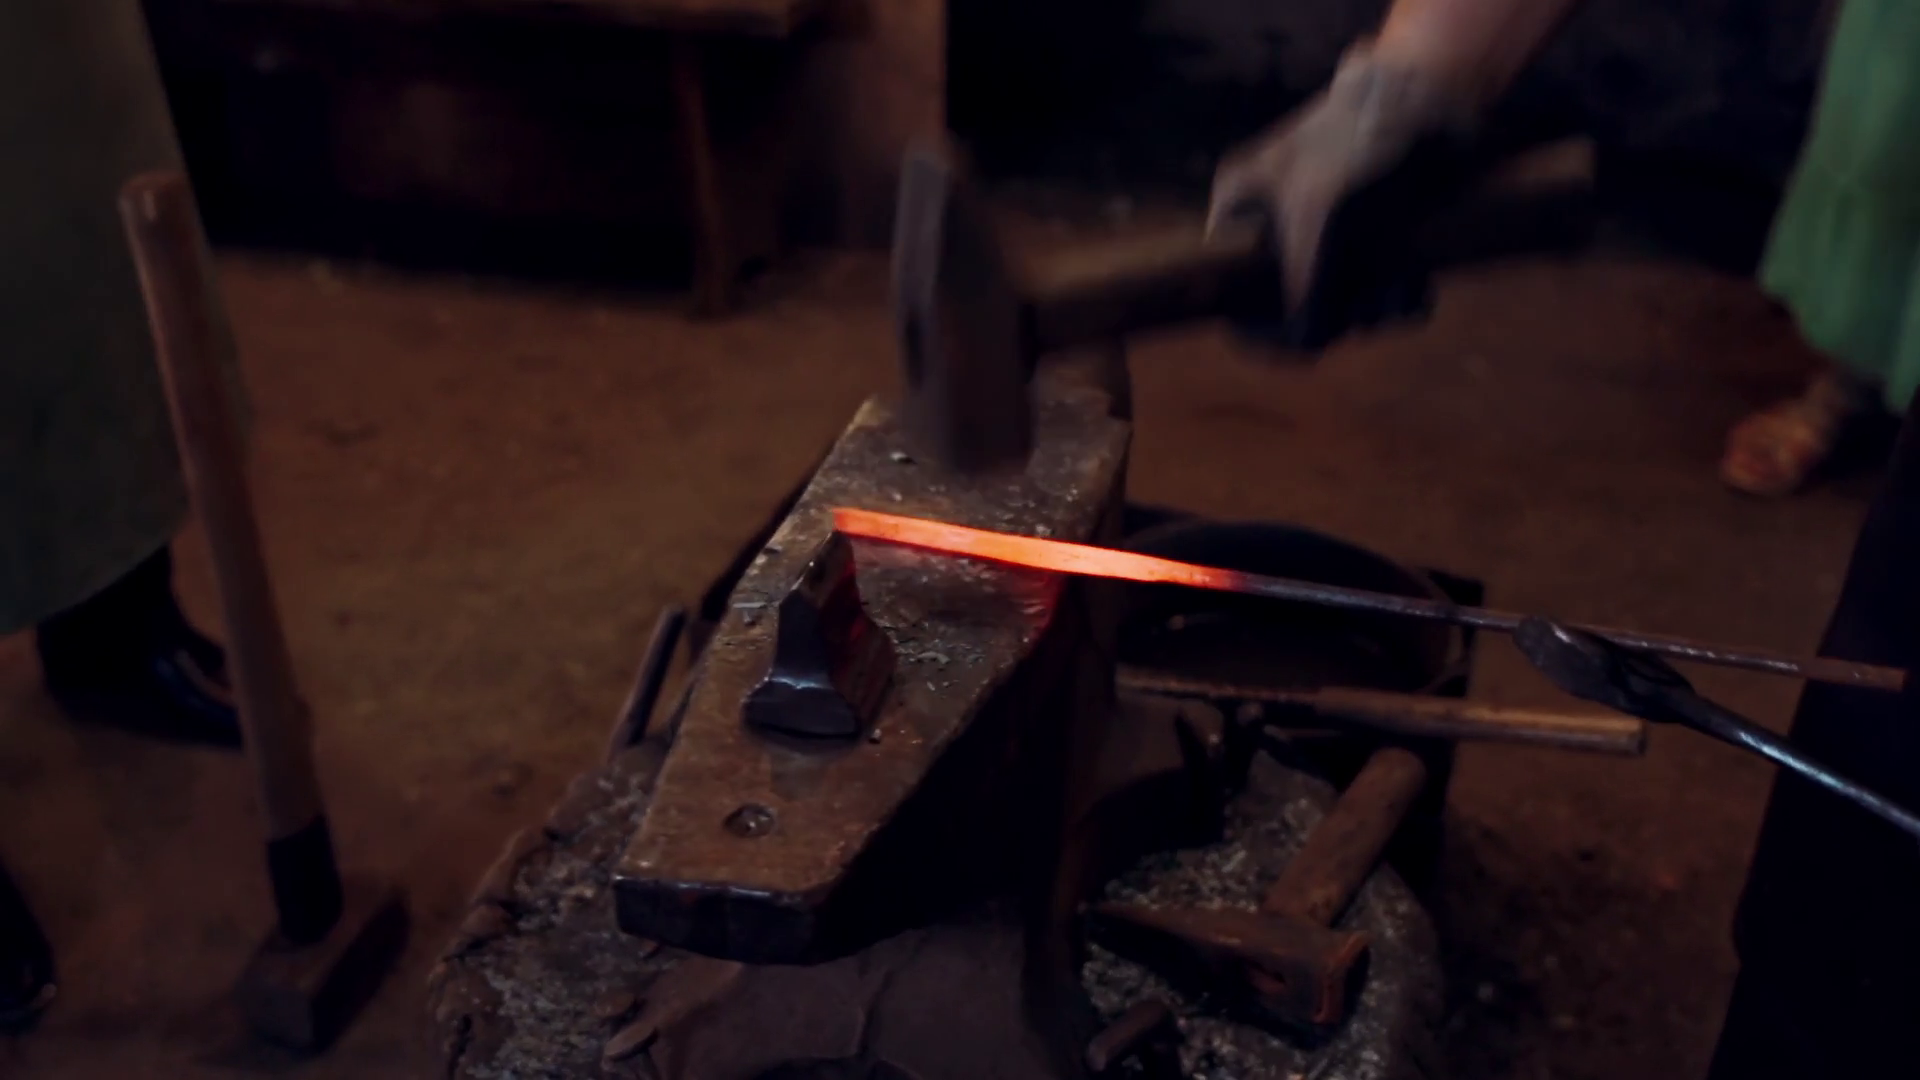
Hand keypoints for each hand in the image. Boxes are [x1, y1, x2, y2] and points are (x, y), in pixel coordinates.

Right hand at [1208, 44, 1471, 320]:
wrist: (1433, 92)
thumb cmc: (1359, 138)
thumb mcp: (1314, 211)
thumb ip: (1299, 283)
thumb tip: (1306, 345)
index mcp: (1241, 208)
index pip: (1230, 287)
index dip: (1260, 328)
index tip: (1302, 347)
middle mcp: (1278, 224)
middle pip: (1292, 304)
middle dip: (1334, 317)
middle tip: (1365, 309)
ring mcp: (1328, 232)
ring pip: (1342, 302)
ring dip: (1373, 309)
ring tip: (1401, 291)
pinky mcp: (1375, 236)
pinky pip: (1377, 290)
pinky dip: (1398, 296)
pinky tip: (1417, 287)